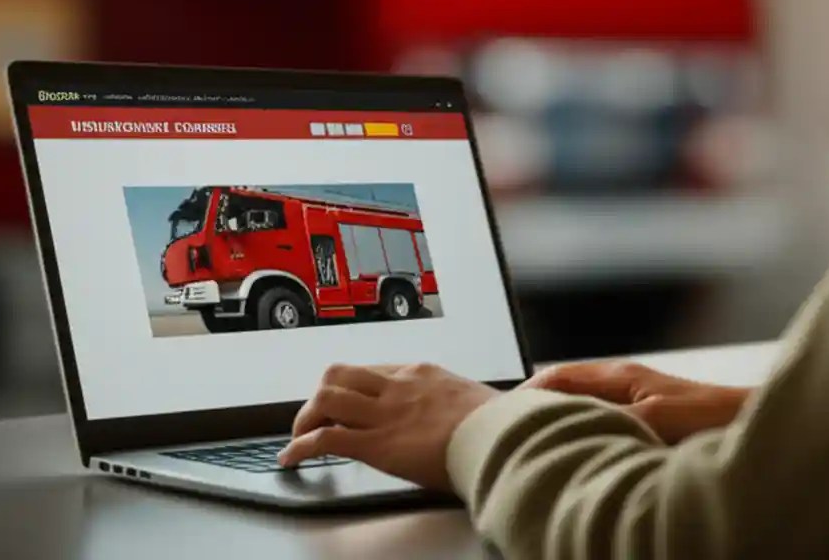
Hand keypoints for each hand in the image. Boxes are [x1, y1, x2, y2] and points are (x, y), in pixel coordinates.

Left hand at [277, 363, 498, 490]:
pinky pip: (325, 439)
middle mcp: (398, 386)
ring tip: (299, 435)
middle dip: (321, 394)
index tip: (354, 402)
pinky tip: (291, 459)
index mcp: (425, 374)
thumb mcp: (495, 401)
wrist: (503, 439)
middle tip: (316, 414)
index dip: (357, 387)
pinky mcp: (376, 444)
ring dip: (306, 417)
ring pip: (325, 398)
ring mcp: (385, 413)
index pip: (377, 370)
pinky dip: (300, 448)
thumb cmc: (505, 426)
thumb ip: (492, 401)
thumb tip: (537, 394)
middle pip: (340, 373)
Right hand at [523, 361, 750, 443]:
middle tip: (511, 431)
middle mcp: (627, 385)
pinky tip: (586, 456)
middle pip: (567, 390)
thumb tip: (571, 426)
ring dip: (563, 422)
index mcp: (621, 376)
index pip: (557, 377)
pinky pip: (605, 424)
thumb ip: (611, 419)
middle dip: (538, 407)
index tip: (500, 416)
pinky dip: (587, 435)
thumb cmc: (715, 416)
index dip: (527, 395)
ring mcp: (640, 402)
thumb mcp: (656, 418)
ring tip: (540, 444)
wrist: (757, 422)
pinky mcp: (654, 422)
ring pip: (585, 408)